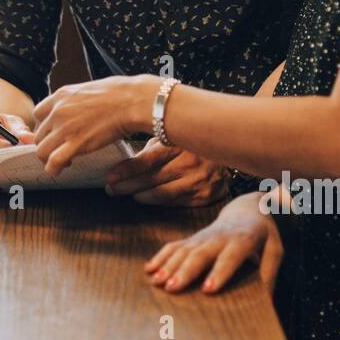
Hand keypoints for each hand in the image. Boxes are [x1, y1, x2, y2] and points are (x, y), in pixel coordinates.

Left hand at [32, 75, 157, 177]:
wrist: (131, 101)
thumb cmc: (119, 94)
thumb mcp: (88, 89)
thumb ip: (76, 100)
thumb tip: (79, 109)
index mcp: (61, 95)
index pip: (38, 114)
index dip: (44, 127)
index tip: (53, 134)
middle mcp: (58, 111)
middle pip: (39, 135)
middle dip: (47, 145)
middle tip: (60, 150)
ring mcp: (65, 127)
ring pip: (42, 151)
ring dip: (49, 159)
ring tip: (62, 161)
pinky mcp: (76, 143)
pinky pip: (54, 161)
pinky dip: (53, 169)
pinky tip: (59, 171)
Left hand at [105, 139, 227, 205]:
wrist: (229, 152)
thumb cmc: (192, 143)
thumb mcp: (172, 136)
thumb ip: (152, 147)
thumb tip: (123, 164)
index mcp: (181, 144)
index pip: (148, 160)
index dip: (126, 170)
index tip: (110, 177)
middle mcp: (192, 163)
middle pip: (151, 179)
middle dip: (127, 185)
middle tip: (111, 188)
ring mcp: (200, 181)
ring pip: (161, 195)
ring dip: (138, 195)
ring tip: (124, 193)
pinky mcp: (205, 196)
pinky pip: (174, 203)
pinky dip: (156, 202)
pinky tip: (145, 198)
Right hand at [145, 192, 284, 294]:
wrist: (247, 210)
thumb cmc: (264, 235)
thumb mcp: (276, 251)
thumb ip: (270, 273)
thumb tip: (269, 303)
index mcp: (242, 239)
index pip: (230, 257)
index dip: (219, 273)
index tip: (208, 289)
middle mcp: (219, 237)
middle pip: (200, 254)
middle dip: (185, 271)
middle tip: (172, 288)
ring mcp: (202, 236)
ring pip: (183, 250)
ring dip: (168, 265)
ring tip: (156, 282)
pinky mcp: (192, 238)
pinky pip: (174, 246)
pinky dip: (160, 257)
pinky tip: (149, 270)